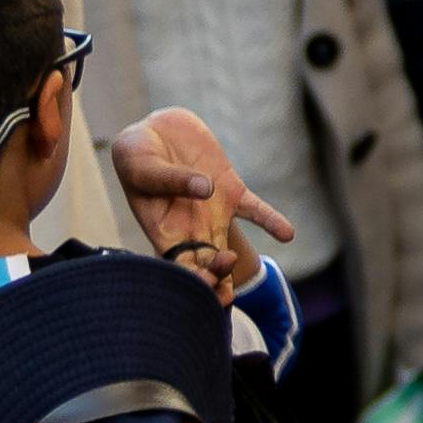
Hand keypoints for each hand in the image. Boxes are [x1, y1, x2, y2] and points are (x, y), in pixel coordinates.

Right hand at [110, 110, 294, 303]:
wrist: (156, 131)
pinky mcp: (231, 190)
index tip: (203, 280)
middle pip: (205, 267)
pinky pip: (255, 210)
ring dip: (235, 264)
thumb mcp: (142, 166)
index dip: (192, 282)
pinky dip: (271, 221)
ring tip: (239, 266)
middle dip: (215, 282)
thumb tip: (205, 189)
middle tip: (223, 290)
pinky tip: (286, 234)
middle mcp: (190, 231)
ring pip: (228, 248)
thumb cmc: (136, 156)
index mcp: (162, 233)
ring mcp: (213, 213)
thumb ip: (170, 179)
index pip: (179, 268)